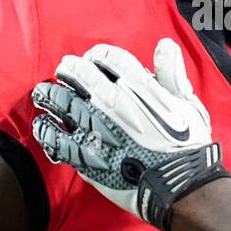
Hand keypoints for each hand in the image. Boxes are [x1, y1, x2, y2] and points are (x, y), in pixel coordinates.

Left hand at [30, 38, 228, 230]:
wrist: (180, 185)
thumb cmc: (187, 145)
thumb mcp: (188, 104)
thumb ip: (172, 74)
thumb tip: (165, 45)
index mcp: (136, 86)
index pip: (108, 58)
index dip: (97, 55)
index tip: (91, 58)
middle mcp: (110, 101)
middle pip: (79, 74)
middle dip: (69, 69)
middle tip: (63, 70)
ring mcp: (94, 127)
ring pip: (62, 102)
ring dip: (51, 94)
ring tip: (44, 93)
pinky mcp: (85, 155)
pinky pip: (56, 139)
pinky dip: (46, 130)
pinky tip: (42, 125)